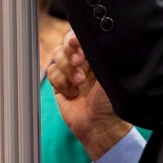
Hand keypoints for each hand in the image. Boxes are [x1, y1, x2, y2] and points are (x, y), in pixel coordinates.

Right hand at [48, 30, 127, 160]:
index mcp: (97, 56)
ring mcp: (70, 73)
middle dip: (69, 52)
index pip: (81, 37)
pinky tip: (72, 94)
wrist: (100, 126)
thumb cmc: (111, 102)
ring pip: (57, 56)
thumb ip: (101, 53)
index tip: (76, 42)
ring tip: (79, 83)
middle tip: (79, 62)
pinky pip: (52, 73)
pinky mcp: (60, 85)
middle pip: (65, 43)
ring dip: (66, 69)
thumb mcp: (110, 73)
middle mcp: (83, 62)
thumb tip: (95, 35)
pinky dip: (61, 83)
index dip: (75, 37)